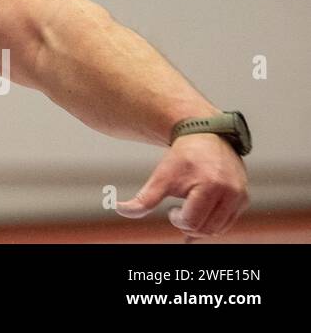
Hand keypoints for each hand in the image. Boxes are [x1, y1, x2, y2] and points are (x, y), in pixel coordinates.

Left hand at [115, 133, 248, 239]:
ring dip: (202, 226)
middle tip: (179, 213)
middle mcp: (230, 192)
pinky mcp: (244, 198)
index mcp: (210, 187)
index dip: (178, 220)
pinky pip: (229, 222)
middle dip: (189, 225)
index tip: (172, 210)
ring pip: (219, 229)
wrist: (205, 136)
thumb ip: (144, 198)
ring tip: (190, 211)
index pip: (192, 221)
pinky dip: (214, 223)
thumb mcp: (161, 177)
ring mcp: (240, 196)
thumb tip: (120, 210)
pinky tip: (200, 216)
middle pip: (207, 228)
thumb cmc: (182, 158)